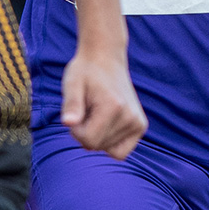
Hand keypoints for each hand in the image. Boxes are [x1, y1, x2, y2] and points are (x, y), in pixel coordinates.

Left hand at [60, 43, 145, 159]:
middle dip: (86, 133)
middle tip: (87, 109)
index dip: (75, 130)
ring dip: (97, 135)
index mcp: (113, 106)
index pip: (88, 141)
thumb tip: (68, 123)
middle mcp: (130, 116)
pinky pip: (121, 151)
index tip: (76, 112)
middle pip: (97, 146)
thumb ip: (71, 104)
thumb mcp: (72, 84)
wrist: (106, 58)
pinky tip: (106, 123)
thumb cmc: (85, 72)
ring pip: (108, 149)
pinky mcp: (141, 126)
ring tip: (98, 112)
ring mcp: (138, 122)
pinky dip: (110, 142)